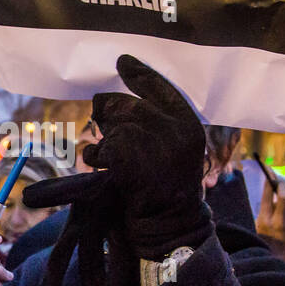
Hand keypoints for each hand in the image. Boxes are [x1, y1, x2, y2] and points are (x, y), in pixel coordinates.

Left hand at [83, 55, 206, 241]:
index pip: (162, 89)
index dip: (140, 75)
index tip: (123, 61)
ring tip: (111, 160)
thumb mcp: (176, 153)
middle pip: (127, 105)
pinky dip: (95, 159)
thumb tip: (114, 101)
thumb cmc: (167, 191)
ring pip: (110, 126)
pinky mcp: (125, 155)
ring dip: (103, 141)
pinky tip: (105, 170)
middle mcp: (173, 129)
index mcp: (189, 126)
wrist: (167, 224)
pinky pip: (99, 148)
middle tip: (102, 123)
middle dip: (109, 115)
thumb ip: (160, 125)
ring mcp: (150, 141)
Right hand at [256, 177, 284, 265]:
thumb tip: (273, 195)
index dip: (269, 181)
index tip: (269, 173)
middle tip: (278, 178)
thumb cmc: (263, 246)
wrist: (277, 268)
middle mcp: (280, 222)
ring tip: (283, 188)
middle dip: (281, 183)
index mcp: (265, 221)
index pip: (269, 194)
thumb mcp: (258, 229)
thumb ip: (265, 213)